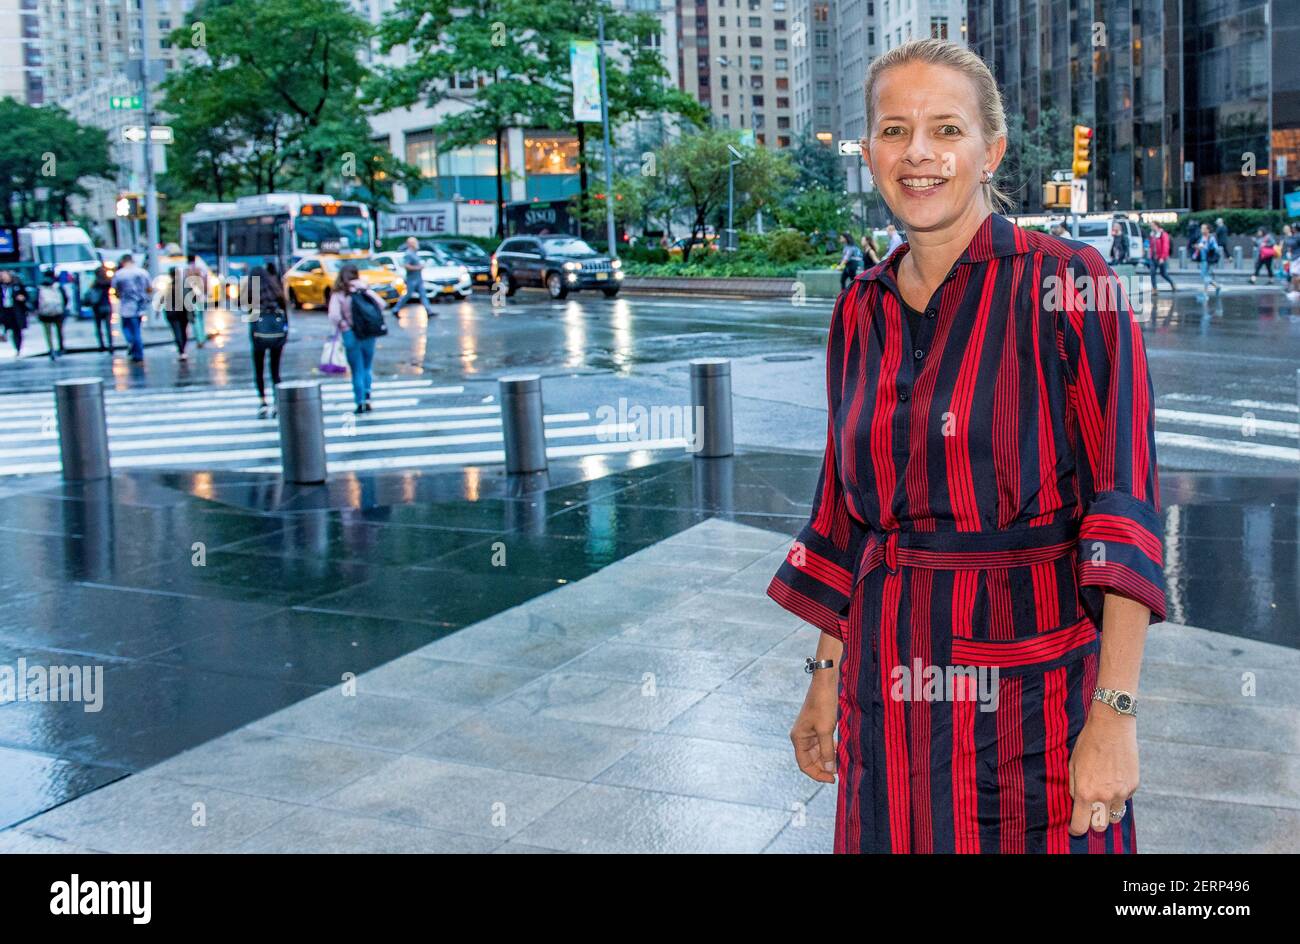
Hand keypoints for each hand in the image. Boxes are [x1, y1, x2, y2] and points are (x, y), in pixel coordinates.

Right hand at [791, 671, 837, 783]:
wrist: (826, 682)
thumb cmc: (823, 704)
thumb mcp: (826, 729)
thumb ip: (826, 751)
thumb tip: (829, 770)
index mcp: (798, 738)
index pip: (805, 765)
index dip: (817, 774)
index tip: (832, 779)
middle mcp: (802, 737)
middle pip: (811, 761)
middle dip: (824, 768)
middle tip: (840, 773)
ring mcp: (810, 732)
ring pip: (818, 753)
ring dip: (829, 759)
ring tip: (842, 764)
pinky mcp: (818, 727)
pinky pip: (824, 744)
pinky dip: (831, 750)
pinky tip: (841, 751)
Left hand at [1068, 705, 1137, 835]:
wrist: (1112, 726)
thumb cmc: (1088, 743)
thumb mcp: (1073, 764)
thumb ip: (1075, 787)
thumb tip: (1077, 802)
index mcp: (1087, 792)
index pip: (1081, 825)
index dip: (1075, 829)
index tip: (1074, 827)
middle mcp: (1106, 796)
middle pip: (1101, 826)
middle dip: (1094, 822)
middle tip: (1089, 811)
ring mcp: (1122, 792)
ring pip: (1115, 815)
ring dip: (1107, 809)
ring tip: (1102, 793)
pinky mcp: (1134, 785)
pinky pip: (1124, 798)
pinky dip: (1118, 795)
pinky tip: (1113, 778)